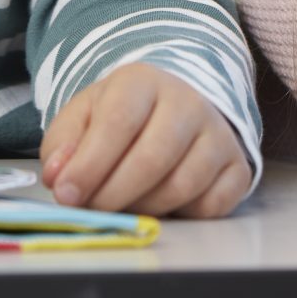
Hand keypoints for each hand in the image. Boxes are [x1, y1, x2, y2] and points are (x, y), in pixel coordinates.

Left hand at [39, 63, 248, 218]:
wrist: (175, 106)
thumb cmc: (121, 116)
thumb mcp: (83, 118)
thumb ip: (63, 146)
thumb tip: (59, 178)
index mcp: (143, 82)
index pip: (118, 123)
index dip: (89, 164)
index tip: (66, 194)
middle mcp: (188, 103)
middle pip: (152, 158)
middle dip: (113, 195)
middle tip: (92, 209)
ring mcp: (219, 134)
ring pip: (182, 186)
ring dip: (144, 208)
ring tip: (125, 202)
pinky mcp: (237, 166)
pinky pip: (212, 204)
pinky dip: (183, 215)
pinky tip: (164, 202)